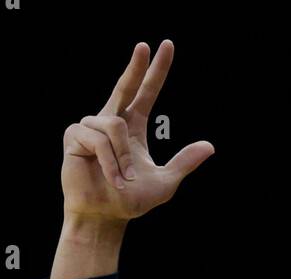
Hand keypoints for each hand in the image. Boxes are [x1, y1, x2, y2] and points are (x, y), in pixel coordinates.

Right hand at [60, 39, 212, 223]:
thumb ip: (184, 162)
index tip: (165, 46)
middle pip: (125, 86)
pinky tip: (113, 179)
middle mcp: (111, 121)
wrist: (106, 217)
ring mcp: (91, 126)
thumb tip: (210, 146)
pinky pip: (99, 139)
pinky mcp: (75, 135)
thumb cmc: (130, 201)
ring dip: (123, 158)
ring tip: (124, 180)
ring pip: (115, 125)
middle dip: (136, 67)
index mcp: (133, 127)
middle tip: (145, 46)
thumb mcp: (165, 182)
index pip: (146, 93)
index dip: (156, 72)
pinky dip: (111, 163)